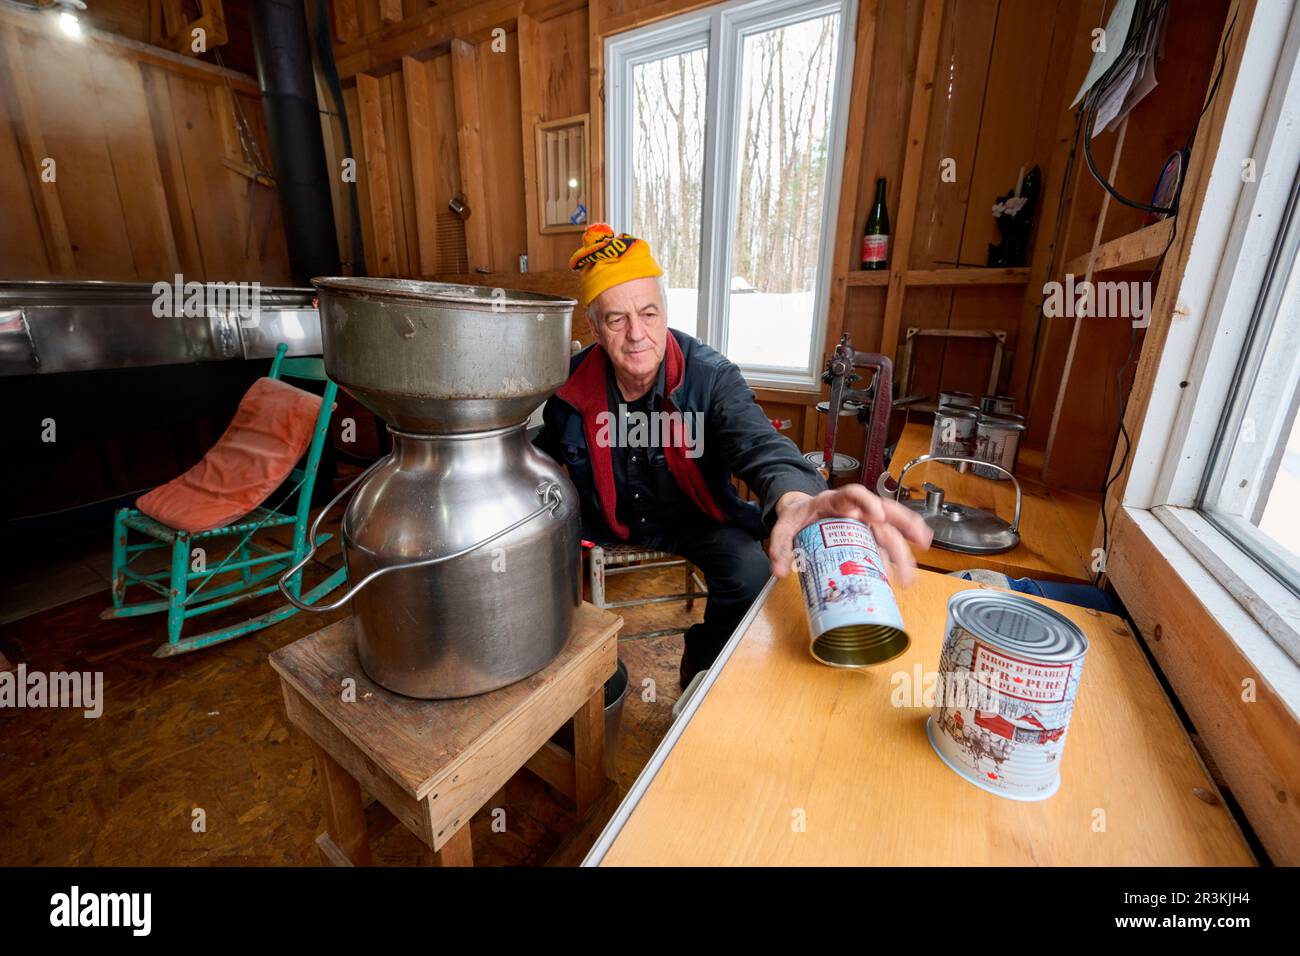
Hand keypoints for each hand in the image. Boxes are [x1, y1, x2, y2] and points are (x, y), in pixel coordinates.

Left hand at [768, 484, 932, 585]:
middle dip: (901, 523)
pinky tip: (914, 557)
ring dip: (908, 533)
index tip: (876, 514)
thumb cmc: (797, 517)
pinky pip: (887, 537)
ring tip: (923, 548)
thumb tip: (780, 570)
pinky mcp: (866, 532)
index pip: (853, 493)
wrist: (799, 513)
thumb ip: (780, 546)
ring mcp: (863, 519)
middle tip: (914, 540)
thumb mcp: (784, 527)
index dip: (867, 502)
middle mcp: (853, 508)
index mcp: (833, 501)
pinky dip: (901, 546)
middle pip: (883, 508)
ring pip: (891, 522)